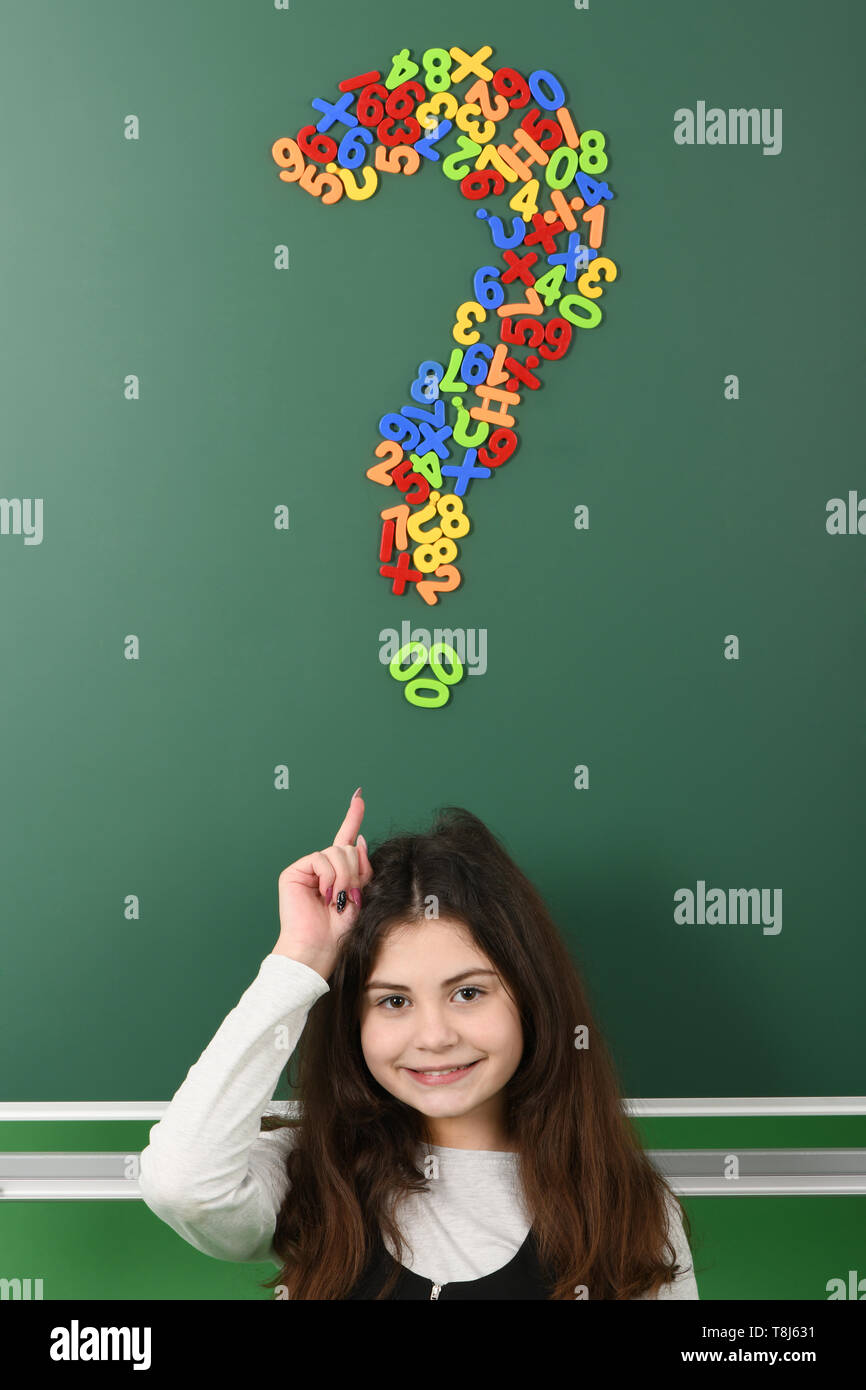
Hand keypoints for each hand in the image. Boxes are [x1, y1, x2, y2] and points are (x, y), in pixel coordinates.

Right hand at [272, 789, 373, 978]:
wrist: (319, 947)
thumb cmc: (340, 929)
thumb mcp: (361, 894)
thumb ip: (361, 867)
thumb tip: (359, 839)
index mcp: (339, 872)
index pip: (347, 839)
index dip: (353, 817)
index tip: (359, 796)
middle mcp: (322, 867)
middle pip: (348, 848)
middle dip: (356, 871)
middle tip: (350, 896)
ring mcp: (307, 868)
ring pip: (337, 852)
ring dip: (345, 876)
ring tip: (337, 898)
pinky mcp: (294, 871)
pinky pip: (321, 858)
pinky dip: (329, 876)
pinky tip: (325, 893)